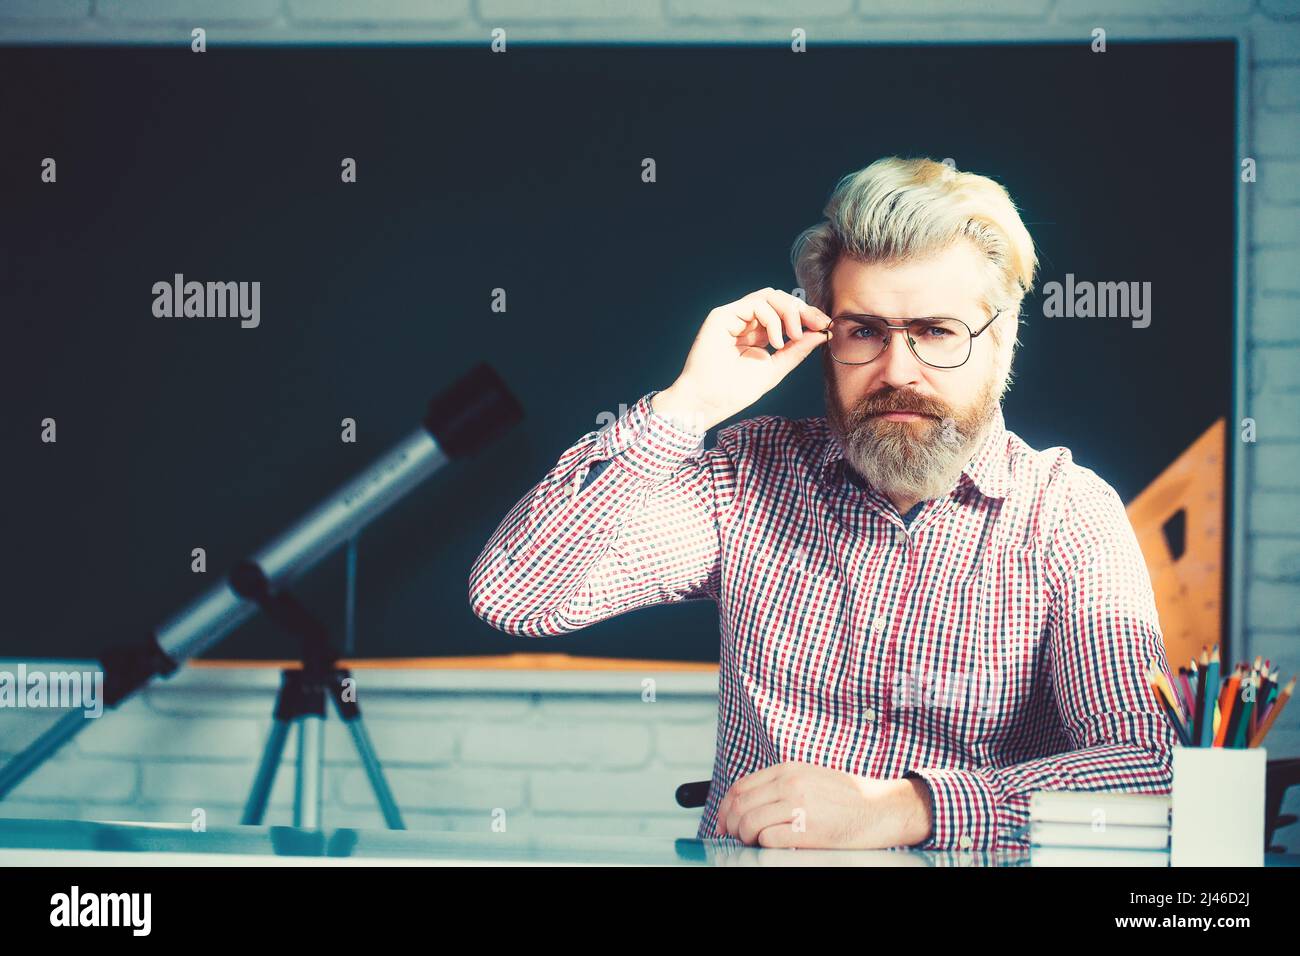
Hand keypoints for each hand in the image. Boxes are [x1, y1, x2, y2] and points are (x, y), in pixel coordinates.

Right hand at [652, 288, 830, 433]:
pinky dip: (772, 319)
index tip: (826, 326)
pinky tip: (776, 341)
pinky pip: (755, 304)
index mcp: (757, 334)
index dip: (806, 316)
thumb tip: (821, 334)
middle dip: (803, 310)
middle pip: (779, 300)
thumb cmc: (735, 392)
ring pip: (769, 296)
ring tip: (792, 336)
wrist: (709, 402)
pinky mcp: (722, 316)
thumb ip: (796, 350)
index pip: (785, 314)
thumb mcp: (775, 369)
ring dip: (788, 312)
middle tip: (818, 324)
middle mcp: (745, 322)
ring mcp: (733, 317)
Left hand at [713, 761, 933, 849]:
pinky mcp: (807, 830)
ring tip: (754, 842)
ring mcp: (798, 806)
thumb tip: (748, 804)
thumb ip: (781, 785)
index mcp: (788, 770)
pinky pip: (768, 839)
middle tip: (734, 837)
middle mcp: (789, 785)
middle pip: (740, 806)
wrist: (880, 808)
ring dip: (745, 837)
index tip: (723, 823)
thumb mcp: (810, 777)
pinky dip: (764, 845)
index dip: (725, 808)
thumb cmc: (847, 797)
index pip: (740, 787)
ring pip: (749, 823)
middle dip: (731, 825)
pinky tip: (773, 845)